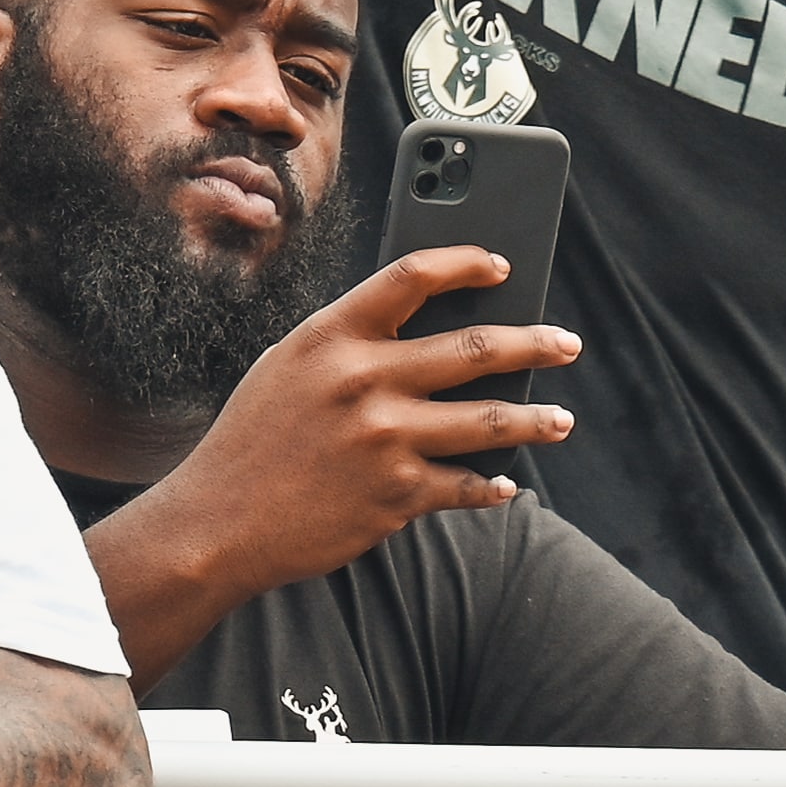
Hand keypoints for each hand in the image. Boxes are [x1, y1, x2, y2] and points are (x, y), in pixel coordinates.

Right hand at [89, 250, 581, 670]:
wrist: (218, 523)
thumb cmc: (256, 438)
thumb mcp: (289, 368)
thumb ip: (351, 343)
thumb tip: (430, 328)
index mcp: (333, 337)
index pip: (413, 277)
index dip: (466, 263)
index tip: (503, 266)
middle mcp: (364, 381)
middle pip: (474, 348)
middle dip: (533, 344)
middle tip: (567, 343)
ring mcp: (385, 440)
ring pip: (489, 421)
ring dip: (536, 420)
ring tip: (562, 421)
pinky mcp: (396, 495)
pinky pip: (465, 485)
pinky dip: (491, 486)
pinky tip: (506, 483)